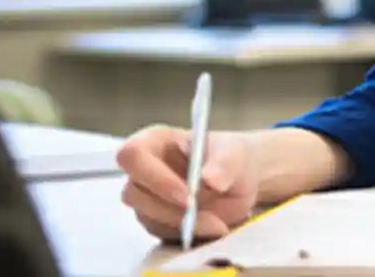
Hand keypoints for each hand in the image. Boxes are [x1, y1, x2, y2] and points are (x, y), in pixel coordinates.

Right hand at [115, 125, 258, 243]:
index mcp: (155, 141)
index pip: (133, 155)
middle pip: (134, 193)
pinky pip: (161, 231)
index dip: (155, 177)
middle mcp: (144, 169)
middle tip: (203, 214)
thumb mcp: (234, 153)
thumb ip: (224, 164)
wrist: (242, 181)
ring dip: (182, 223)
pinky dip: (187, 233)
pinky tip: (212, 227)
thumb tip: (210, 181)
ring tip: (217, 223)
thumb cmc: (231, 157)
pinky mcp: (155, 219)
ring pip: (147, 216)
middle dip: (170, 208)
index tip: (188, 194)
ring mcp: (146, 196)